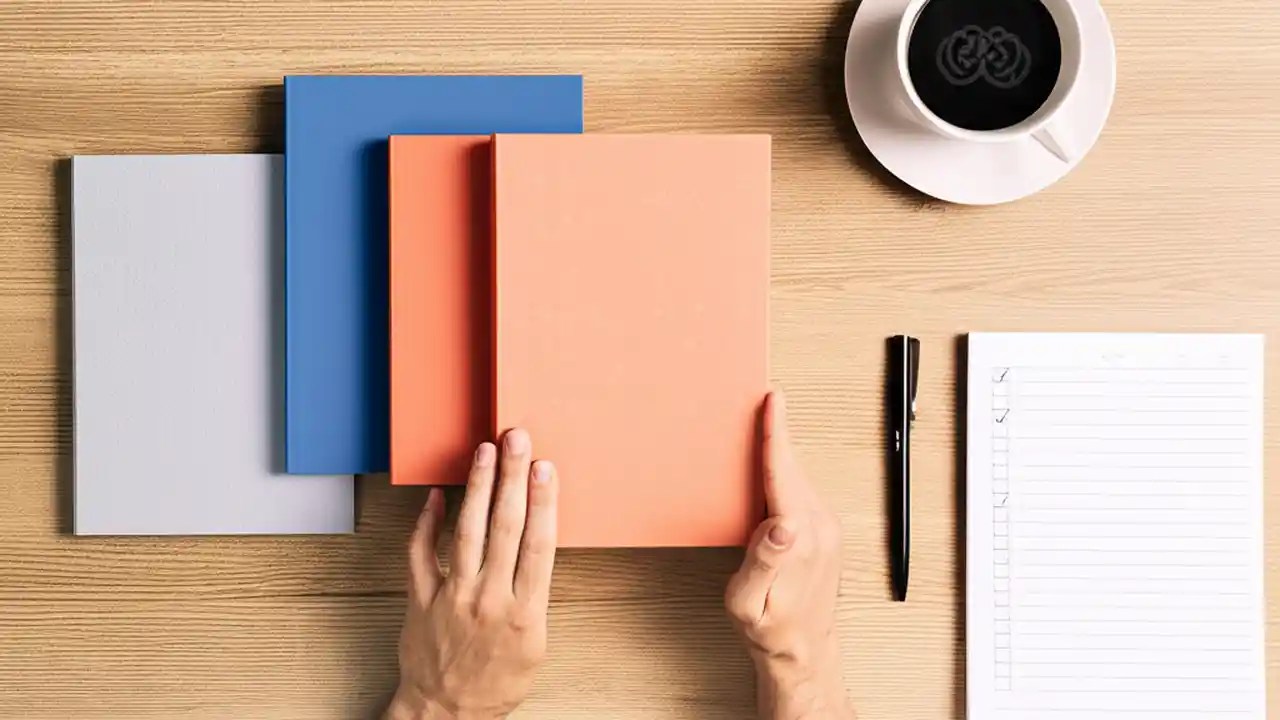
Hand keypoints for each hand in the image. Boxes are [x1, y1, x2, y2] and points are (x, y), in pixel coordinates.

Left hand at [386, 430, 558, 719]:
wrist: (447, 713)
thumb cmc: (497, 682)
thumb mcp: (536, 645)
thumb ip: (535, 594)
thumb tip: (537, 546)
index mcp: (524, 611)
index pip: (537, 543)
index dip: (542, 501)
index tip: (545, 467)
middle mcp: (489, 598)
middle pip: (504, 526)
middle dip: (512, 477)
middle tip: (517, 439)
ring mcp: (452, 596)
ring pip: (465, 531)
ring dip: (476, 487)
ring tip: (485, 452)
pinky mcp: (421, 599)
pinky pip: (420, 553)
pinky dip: (426, 522)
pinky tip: (436, 495)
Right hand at [725, 393, 852, 719]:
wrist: (802, 653)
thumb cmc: (770, 629)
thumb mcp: (749, 602)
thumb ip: (764, 561)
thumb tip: (781, 523)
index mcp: (800, 539)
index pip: (784, 474)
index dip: (776, 433)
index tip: (773, 400)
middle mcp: (820, 529)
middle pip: (791, 468)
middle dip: (776, 433)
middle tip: (761, 401)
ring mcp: (826, 530)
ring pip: (796, 478)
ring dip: (779, 454)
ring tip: (761, 427)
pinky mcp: (824, 534)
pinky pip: (800, 492)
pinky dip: (785, 474)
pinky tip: (770, 471)